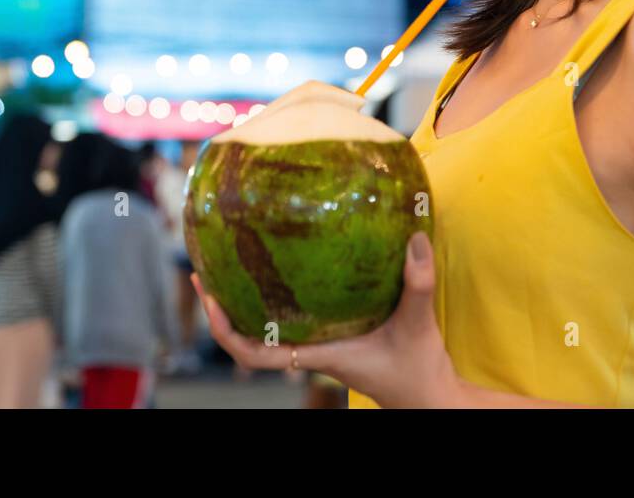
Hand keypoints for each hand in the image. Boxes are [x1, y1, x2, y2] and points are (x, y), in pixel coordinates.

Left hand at [191, 232, 459, 407]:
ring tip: (231, 266)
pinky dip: (277, 300)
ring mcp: (320, 346)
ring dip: (244, 304)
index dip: (226, 330)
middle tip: (204, 271)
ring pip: (267, 330)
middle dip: (222, 310)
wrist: (429, 395)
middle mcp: (311, 351)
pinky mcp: (334, 337)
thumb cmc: (418, 370)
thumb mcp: (418, 324)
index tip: (211, 299)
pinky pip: (292, 321)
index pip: (256, 355)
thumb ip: (417, 284)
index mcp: (319, 355)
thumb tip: (415, 239)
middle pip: (249, 339)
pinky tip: (283, 271)